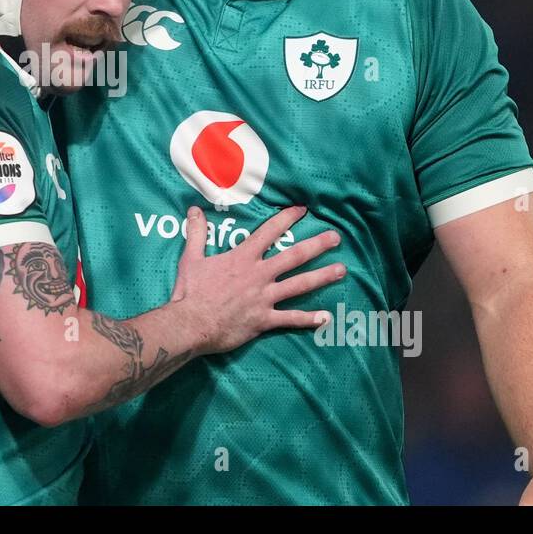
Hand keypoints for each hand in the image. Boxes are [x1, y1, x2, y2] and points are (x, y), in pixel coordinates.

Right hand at [173, 206, 344, 354]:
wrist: (190, 323)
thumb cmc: (190, 291)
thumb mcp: (192, 258)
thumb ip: (197, 233)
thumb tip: (194, 210)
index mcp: (242, 258)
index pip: (269, 232)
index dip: (286, 219)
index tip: (302, 210)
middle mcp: (259, 275)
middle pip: (294, 256)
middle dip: (317, 245)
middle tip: (336, 238)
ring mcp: (264, 298)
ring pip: (299, 285)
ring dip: (322, 277)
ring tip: (341, 270)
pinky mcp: (264, 320)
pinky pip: (291, 319)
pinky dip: (309, 319)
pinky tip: (327, 318)